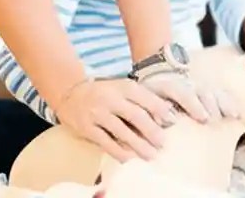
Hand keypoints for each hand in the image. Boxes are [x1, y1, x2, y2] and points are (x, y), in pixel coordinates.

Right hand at [55, 78, 175, 162]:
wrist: (72, 94)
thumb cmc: (106, 93)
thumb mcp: (124, 88)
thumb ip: (142, 99)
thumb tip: (167, 115)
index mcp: (124, 86)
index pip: (145, 98)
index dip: (160, 110)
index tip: (172, 122)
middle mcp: (110, 98)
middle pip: (135, 116)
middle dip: (151, 131)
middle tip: (163, 143)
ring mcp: (97, 113)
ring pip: (121, 131)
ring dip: (138, 145)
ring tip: (150, 155)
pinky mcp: (87, 127)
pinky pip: (105, 142)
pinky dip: (119, 151)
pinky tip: (129, 158)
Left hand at [140, 71, 239, 124]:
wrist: (157, 74)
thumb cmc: (150, 94)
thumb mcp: (146, 99)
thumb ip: (154, 110)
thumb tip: (165, 121)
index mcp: (170, 85)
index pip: (184, 92)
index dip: (194, 105)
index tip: (203, 118)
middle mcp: (188, 83)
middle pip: (203, 92)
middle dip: (210, 106)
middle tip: (216, 120)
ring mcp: (200, 85)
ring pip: (214, 92)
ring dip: (223, 104)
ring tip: (232, 116)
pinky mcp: (208, 89)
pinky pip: (222, 94)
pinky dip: (230, 103)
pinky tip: (237, 113)